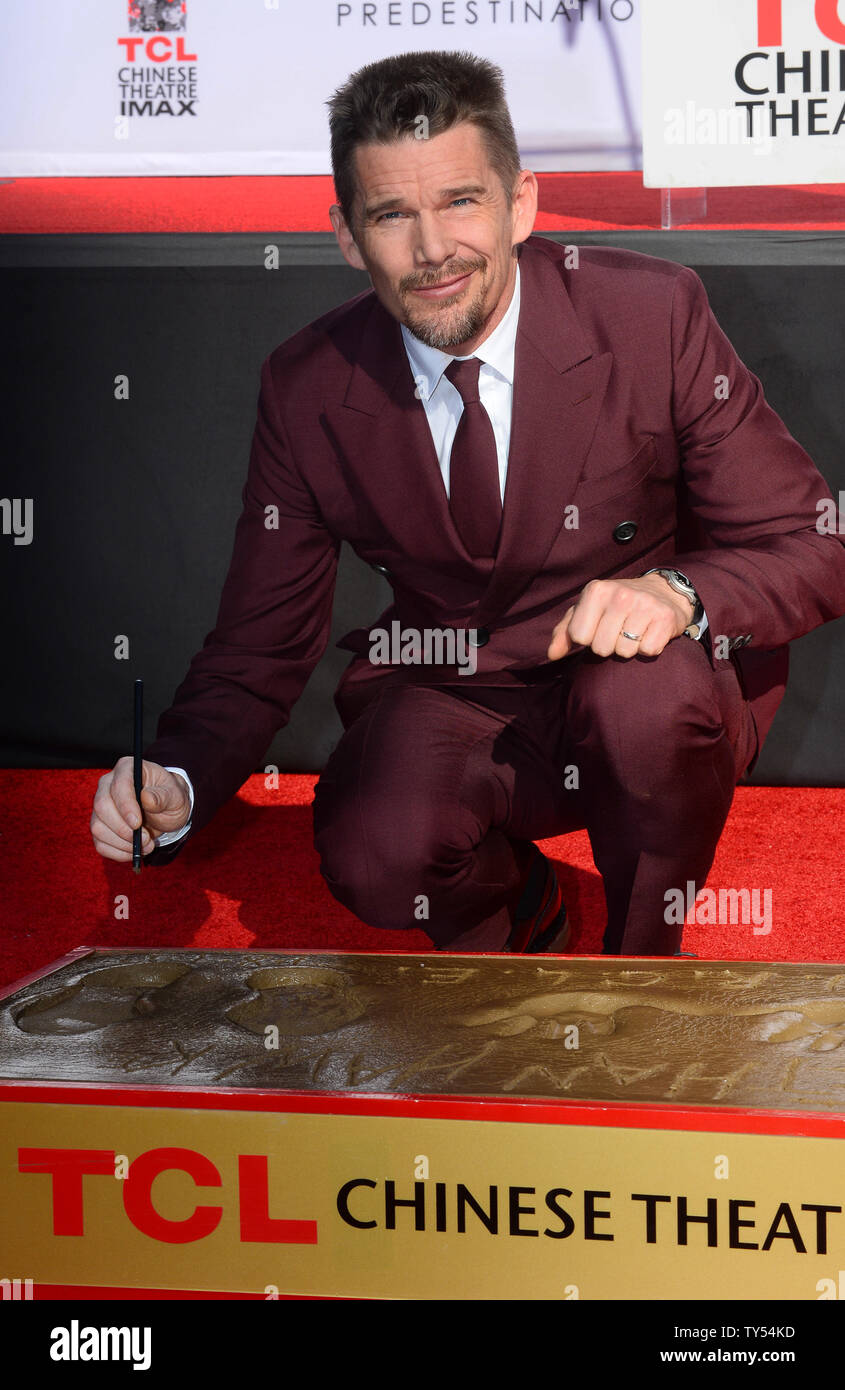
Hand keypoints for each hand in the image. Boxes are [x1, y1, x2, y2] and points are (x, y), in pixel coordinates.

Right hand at [90, 758, 191, 862]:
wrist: (166, 810)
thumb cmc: (170, 798)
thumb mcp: (175, 795)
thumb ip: (163, 796)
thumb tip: (146, 797)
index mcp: (127, 768)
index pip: (119, 784)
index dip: (125, 805)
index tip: (137, 824)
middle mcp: (108, 784)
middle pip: (102, 806)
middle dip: (124, 829)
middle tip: (147, 840)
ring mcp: (100, 805)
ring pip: (98, 827)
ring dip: (123, 843)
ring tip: (147, 846)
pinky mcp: (100, 825)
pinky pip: (100, 843)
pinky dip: (118, 852)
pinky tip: (135, 851)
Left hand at [547, 574, 694, 660]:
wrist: (662, 592)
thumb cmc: (616, 606)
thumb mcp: (587, 611)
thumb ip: (565, 632)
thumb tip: (552, 655)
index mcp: (596, 591)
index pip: (579, 636)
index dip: (588, 639)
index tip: (598, 628)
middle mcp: (620, 594)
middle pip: (601, 648)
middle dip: (608, 646)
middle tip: (619, 631)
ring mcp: (645, 605)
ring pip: (625, 652)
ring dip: (628, 648)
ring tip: (634, 632)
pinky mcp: (665, 618)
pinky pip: (648, 651)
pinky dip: (648, 648)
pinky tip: (649, 633)